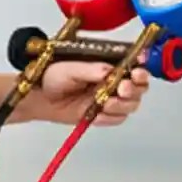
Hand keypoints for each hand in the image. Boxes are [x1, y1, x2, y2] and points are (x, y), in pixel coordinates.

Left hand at [25, 62, 150, 126]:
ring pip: (131, 104)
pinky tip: (97, 114)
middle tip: (122, 88)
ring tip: (106, 102)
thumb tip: (109, 70)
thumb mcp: (69, 68)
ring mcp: (110, 97)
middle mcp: (114, 80)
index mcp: (109, 63)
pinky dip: (110, 118)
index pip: (133, 62)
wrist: (40, 98)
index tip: (138, 69)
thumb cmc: (52, 76)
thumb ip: (90, 70)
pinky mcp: (104, 114)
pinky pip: (117, 119)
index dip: (141, 65)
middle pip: (139, 86)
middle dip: (135, 88)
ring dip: (122, 104)